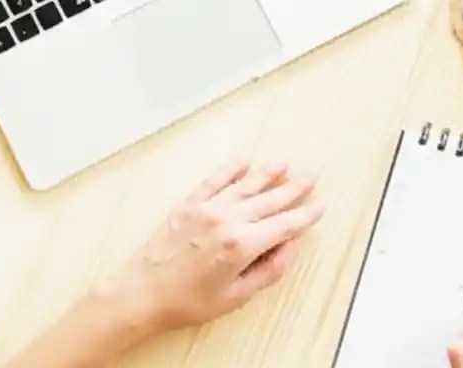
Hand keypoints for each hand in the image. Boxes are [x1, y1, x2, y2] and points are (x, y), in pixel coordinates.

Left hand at [102, 160, 326, 332]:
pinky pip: (214, 180)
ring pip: (245, 185)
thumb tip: (285, 250)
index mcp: (242, 245)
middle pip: (270, 199)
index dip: (306, 215)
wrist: (142, 292)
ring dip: (267, 173)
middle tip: (312, 175)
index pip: (285, 225)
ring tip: (284, 163)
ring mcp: (206, 209)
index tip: (321, 206)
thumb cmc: (186, 300)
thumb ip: (266, 271)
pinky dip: (230, 169)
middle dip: (294, 187)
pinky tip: (243, 161)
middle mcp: (227, 220)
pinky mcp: (188, 204)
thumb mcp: (236, 297)